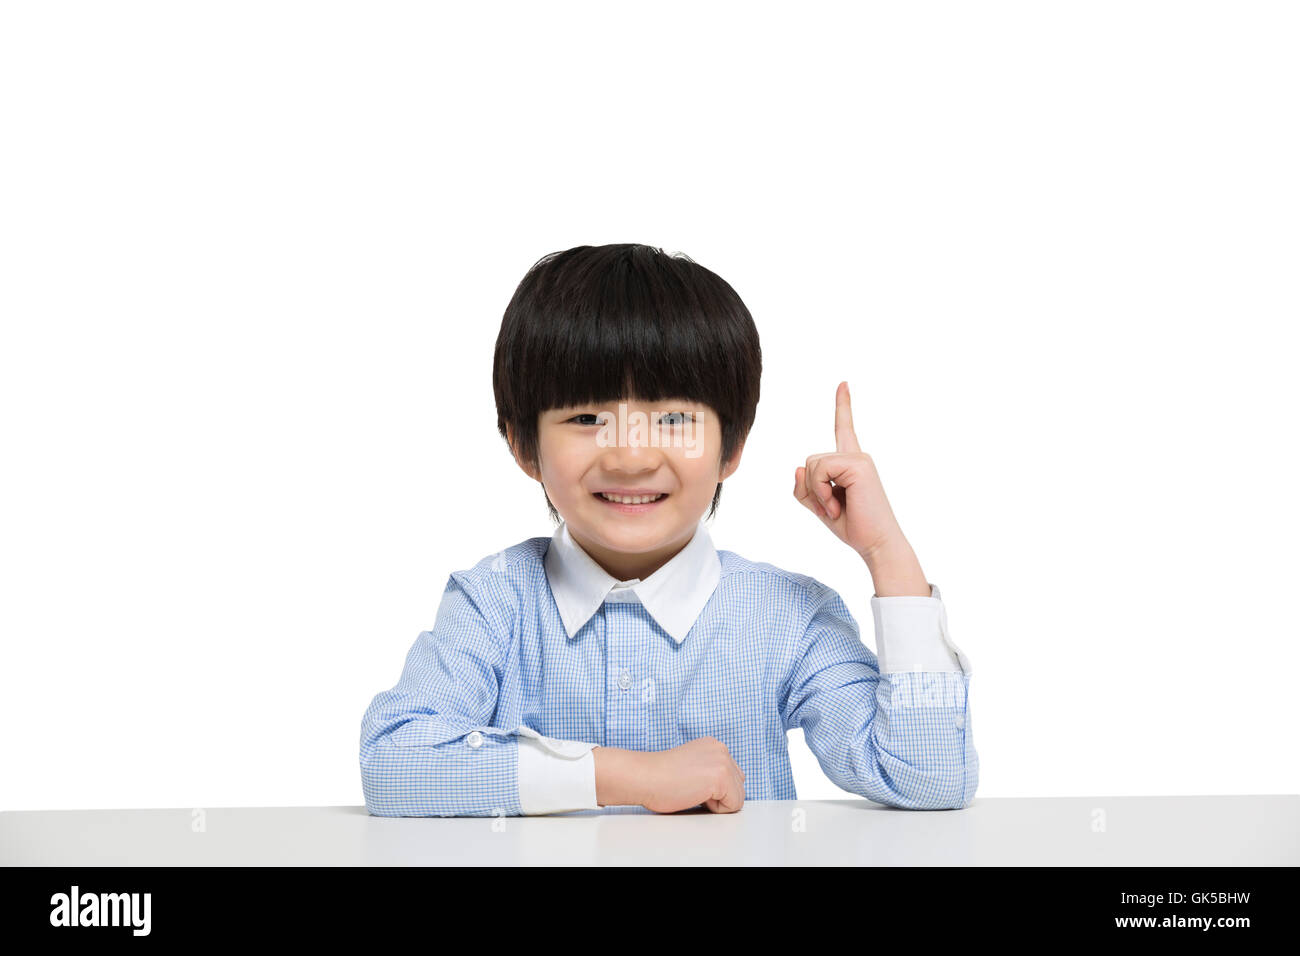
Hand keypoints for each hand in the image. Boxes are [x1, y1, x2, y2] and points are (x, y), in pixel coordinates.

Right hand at [638, 737, 745, 813]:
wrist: (643, 777)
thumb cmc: (659, 778)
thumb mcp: (692, 766)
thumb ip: (709, 771)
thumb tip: (724, 791)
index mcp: (713, 746)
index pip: (733, 776)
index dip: (715, 790)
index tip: (693, 785)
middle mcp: (721, 749)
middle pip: (739, 786)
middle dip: (721, 796)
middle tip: (692, 790)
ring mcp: (722, 762)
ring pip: (738, 797)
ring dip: (718, 803)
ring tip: (693, 793)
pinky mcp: (721, 777)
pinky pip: (734, 805)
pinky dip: (716, 809)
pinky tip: (695, 796)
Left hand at [792, 381, 909, 565]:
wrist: (875, 544)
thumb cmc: (852, 526)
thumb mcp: (820, 507)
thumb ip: (805, 487)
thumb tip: (798, 467)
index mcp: (850, 463)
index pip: (844, 429)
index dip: (843, 406)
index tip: (843, 384)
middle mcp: (856, 456)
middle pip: (809, 461)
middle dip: (811, 490)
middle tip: (832, 510)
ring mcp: (859, 459)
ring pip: (811, 466)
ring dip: (816, 493)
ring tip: (836, 509)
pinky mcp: (858, 465)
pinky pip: (819, 471)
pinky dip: (821, 492)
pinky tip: (837, 506)